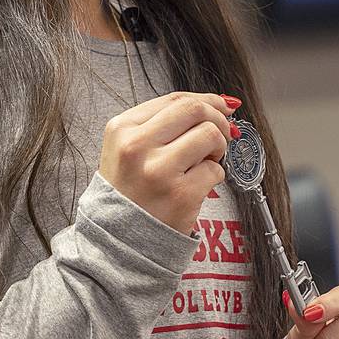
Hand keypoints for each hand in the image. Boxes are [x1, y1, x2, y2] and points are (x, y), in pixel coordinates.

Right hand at [99, 91, 238, 234]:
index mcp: (122, 129)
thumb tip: (220, 104)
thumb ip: (166, 123)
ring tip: (206, 162)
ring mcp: (158, 170)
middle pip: (195, 110)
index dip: (207, 100)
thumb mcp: (129, 148)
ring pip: (210, 135)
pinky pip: (215, 171)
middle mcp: (137, 146)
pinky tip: (198, 185)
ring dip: (218, 148)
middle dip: (218, 119)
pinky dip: (214, 176)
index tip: (222, 107)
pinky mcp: (180, 195)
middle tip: (221, 135)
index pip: (175, 99)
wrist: (117, 239)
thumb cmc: (129, 191)